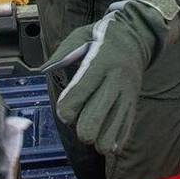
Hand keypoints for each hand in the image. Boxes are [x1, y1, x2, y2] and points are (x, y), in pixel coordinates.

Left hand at [44, 0, 165, 155]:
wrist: (137, 37)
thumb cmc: (102, 39)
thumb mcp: (80, 36)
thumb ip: (61, 54)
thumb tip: (43, 70)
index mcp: (99, 63)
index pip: (78, 95)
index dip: (65, 110)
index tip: (65, 108)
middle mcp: (115, 81)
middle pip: (92, 122)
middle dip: (79, 129)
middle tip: (78, 120)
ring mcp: (127, 96)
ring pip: (108, 135)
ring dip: (95, 138)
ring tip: (92, 128)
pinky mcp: (134, 105)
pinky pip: (123, 135)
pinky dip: (110, 142)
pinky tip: (104, 134)